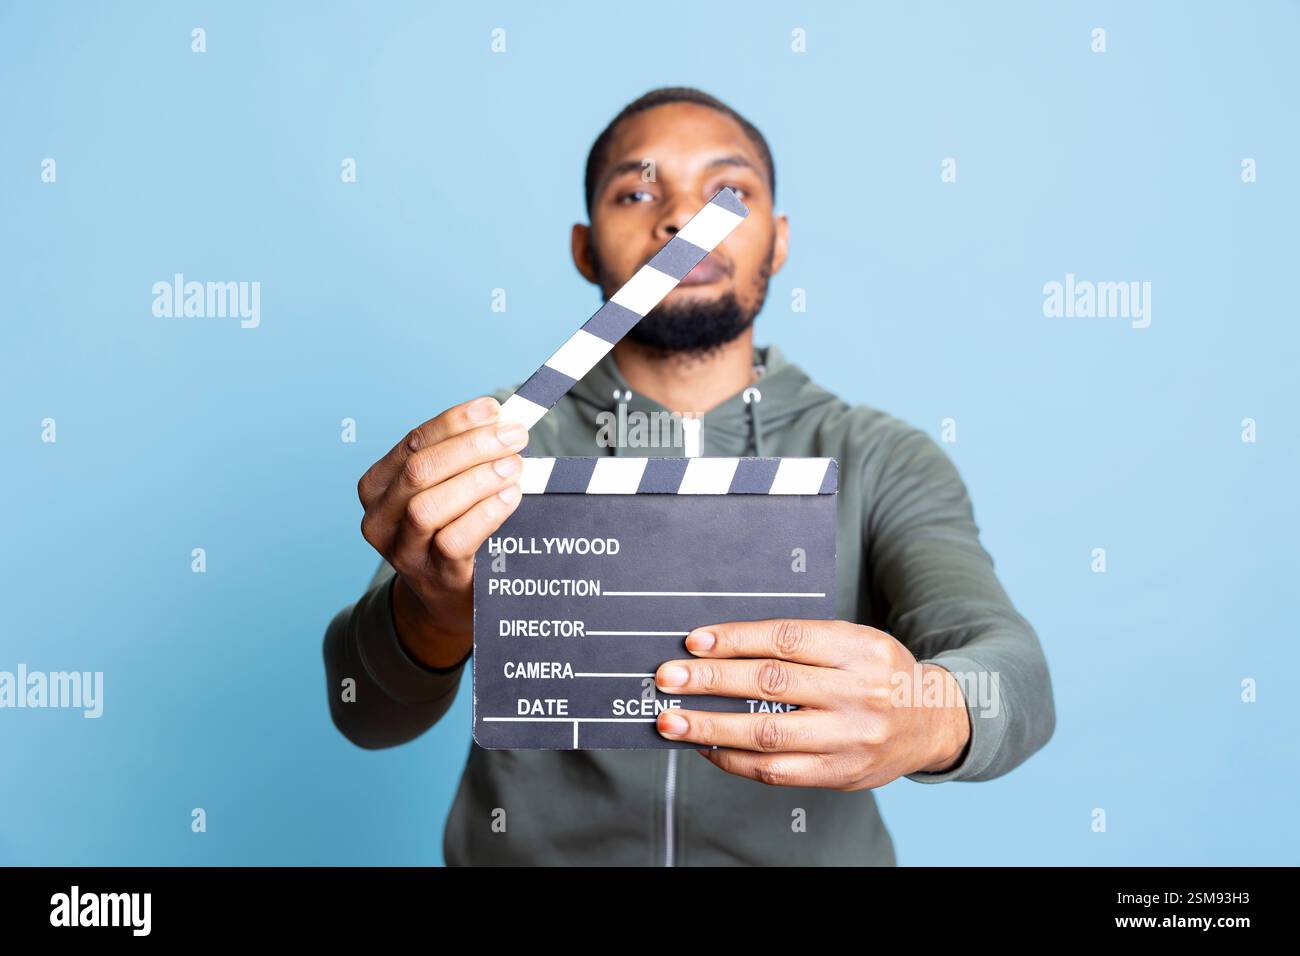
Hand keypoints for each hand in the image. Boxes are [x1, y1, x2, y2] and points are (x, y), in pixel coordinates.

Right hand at [356, 396, 528, 667]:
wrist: (447, 597)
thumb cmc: (450, 529)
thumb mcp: (444, 490)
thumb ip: (460, 458)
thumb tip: (500, 421)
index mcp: (377, 487)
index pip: (414, 443)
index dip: (455, 422)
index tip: (493, 410)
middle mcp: (380, 519)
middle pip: (420, 470)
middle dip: (471, 446)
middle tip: (514, 437)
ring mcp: (403, 552)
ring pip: (429, 506)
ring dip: (476, 479)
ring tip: (513, 466)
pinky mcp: (433, 576)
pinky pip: (453, 541)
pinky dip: (485, 513)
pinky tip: (509, 497)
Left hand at [653, 619, 971, 789]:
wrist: (933, 720)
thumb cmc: (877, 672)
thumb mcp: (853, 641)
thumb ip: (800, 643)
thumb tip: (719, 647)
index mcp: (859, 648)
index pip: (787, 639)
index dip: (736, 638)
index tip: (694, 641)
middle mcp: (858, 692)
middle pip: (772, 682)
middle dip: (712, 680)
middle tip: (668, 677)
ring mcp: (851, 738)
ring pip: (769, 732)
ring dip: (711, 727)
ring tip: (672, 721)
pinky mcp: (842, 774)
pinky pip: (777, 770)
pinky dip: (735, 759)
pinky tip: (707, 747)